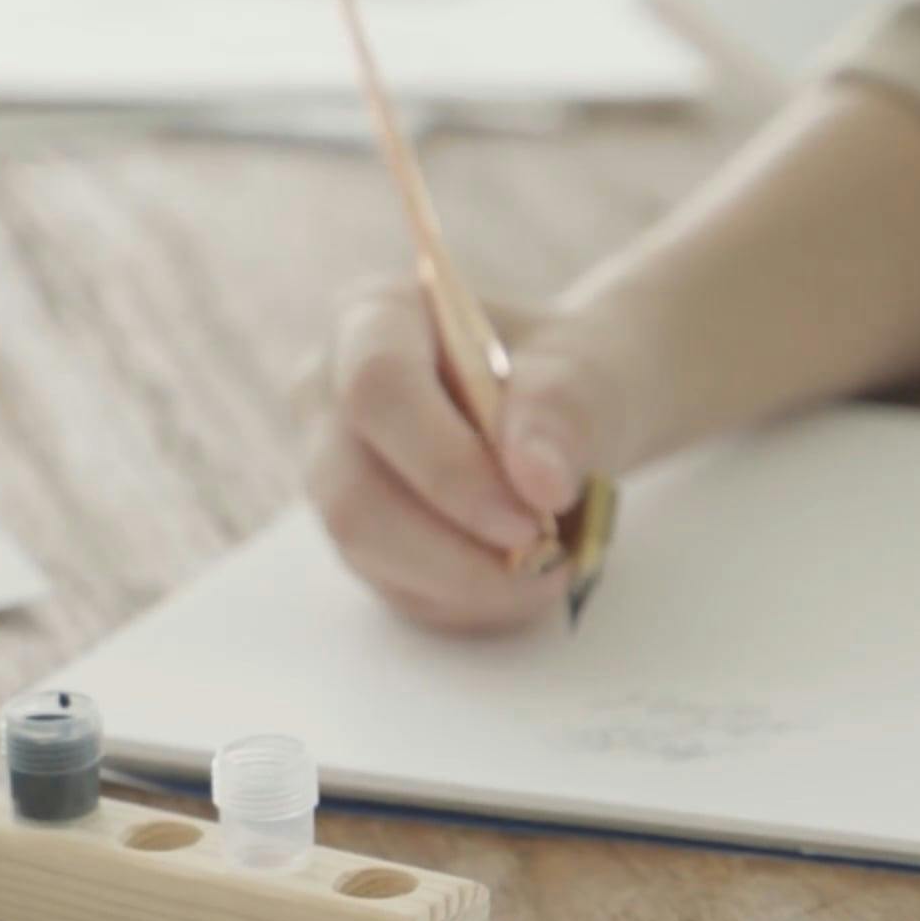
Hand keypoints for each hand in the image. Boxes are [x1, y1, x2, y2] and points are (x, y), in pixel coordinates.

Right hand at [296, 280, 614, 632]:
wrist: (568, 413)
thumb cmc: (569, 377)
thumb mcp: (591, 370)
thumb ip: (567, 408)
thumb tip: (539, 479)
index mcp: (375, 319)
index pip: (377, 386)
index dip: (447, 462)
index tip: (533, 512)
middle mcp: (328, 393)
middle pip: (353, 490)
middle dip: (453, 545)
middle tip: (548, 562)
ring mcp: (332, 469)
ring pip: (366, 549)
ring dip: (466, 581)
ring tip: (551, 571)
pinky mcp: (356, 534)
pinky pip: (393, 587)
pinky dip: (467, 601)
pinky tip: (522, 581)